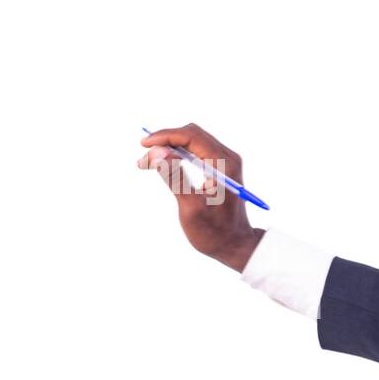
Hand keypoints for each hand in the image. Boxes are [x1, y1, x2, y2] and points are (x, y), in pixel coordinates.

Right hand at [136, 122, 263, 270]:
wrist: (235, 245)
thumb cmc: (214, 232)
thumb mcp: (191, 208)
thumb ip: (175, 178)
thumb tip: (158, 151)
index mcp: (225, 165)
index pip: (192, 136)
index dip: (165, 136)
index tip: (143, 145)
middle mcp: (228, 158)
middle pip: (191, 134)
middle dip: (164, 141)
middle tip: (143, 159)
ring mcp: (226, 162)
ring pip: (191, 141)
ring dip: (168, 148)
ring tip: (145, 164)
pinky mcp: (220, 167)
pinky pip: (195, 151)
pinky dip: (176, 155)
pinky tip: (160, 165)